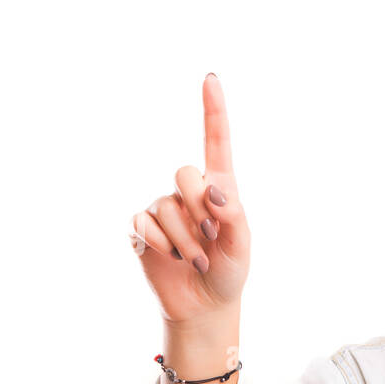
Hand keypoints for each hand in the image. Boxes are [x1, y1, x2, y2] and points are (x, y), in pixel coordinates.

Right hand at [128, 73, 250, 324]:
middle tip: (210, 235)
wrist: (204, 305)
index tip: (211, 78)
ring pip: (166, 207)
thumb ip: (234, 214)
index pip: (215, 142)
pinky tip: (171, 259)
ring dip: (184, 239)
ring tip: (196, 260)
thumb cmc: (229, 270)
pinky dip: (162, 245)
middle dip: (198, 205)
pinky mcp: (142, 228)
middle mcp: (188, 191)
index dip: (213, 110)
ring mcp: (163, 208)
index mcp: (219, 188)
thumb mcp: (242, 245)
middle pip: (185, 172)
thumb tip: (213, 191)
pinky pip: (145, 224)